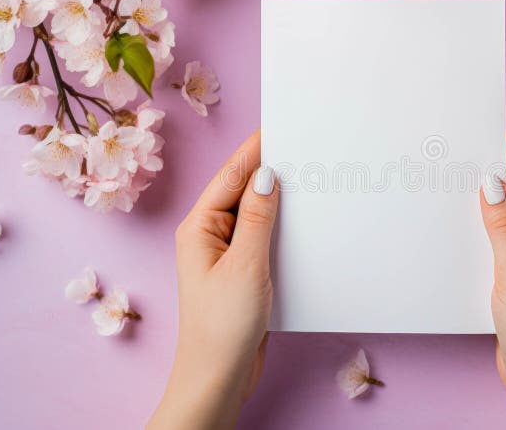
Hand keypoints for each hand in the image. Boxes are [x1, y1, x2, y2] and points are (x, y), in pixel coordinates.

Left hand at [147, 130, 277, 429]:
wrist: (219, 377)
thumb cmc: (222, 327)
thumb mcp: (245, 265)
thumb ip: (258, 219)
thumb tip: (267, 176)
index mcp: (199, 228)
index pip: (230, 177)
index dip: (254, 150)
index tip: (278, 128)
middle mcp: (209, 236)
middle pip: (241, 191)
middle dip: (269, 171)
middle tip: (301, 150)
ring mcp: (225, 254)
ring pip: (255, 214)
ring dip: (277, 199)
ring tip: (307, 179)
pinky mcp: (242, 271)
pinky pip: (262, 237)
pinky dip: (280, 226)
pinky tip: (301, 222)